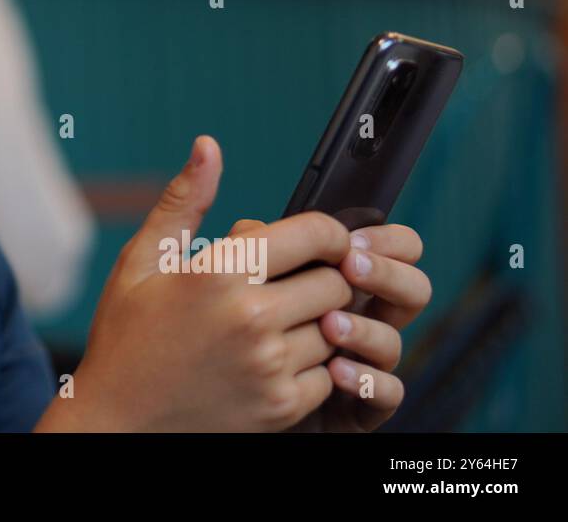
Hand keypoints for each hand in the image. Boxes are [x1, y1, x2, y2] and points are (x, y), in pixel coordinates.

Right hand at [35, 136, 353, 431]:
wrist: (116, 422)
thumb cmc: (126, 337)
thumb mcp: (142, 260)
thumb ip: (185, 201)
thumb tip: (208, 145)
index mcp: (219, 273)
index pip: (316, 234)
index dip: (326, 232)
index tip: (316, 240)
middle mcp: (250, 318)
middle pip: (336, 279)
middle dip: (324, 274)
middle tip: (295, 281)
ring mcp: (269, 366)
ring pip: (338, 326)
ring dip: (322, 320)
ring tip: (284, 319)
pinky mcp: (281, 407)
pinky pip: (331, 372)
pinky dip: (317, 363)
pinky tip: (279, 356)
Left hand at [231, 219, 430, 431]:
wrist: (215, 396)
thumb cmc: (228, 331)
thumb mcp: (236, 282)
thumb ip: (253, 246)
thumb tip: (259, 222)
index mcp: (344, 280)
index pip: (396, 250)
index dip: (386, 240)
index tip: (350, 241)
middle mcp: (363, 318)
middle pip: (413, 290)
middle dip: (387, 275)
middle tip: (351, 268)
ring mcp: (364, 361)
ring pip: (393, 341)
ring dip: (366, 329)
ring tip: (329, 325)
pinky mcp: (359, 406)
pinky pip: (387, 394)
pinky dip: (369, 380)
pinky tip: (337, 370)